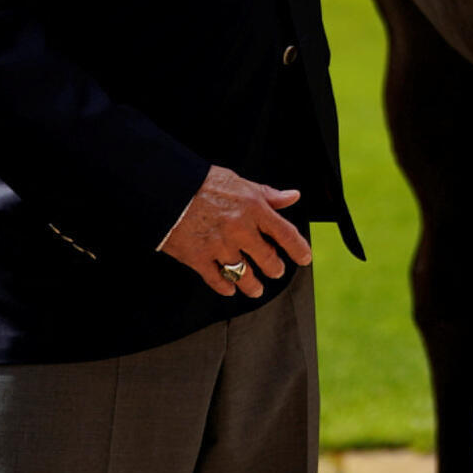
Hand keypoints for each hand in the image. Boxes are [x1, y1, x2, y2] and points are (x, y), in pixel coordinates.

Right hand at [159, 165, 310, 298]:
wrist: (168, 191)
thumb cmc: (204, 183)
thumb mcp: (240, 182)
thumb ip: (267, 194)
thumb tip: (292, 196)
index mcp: (254, 208)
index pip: (285, 233)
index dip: (298, 248)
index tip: (304, 258)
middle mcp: (241, 230)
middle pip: (267, 258)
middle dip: (275, 268)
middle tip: (276, 271)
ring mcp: (220, 247)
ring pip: (243, 274)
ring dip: (253, 285)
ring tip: (256, 289)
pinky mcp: (198, 258)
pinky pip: (217, 280)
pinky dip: (225, 287)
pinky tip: (230, 290)